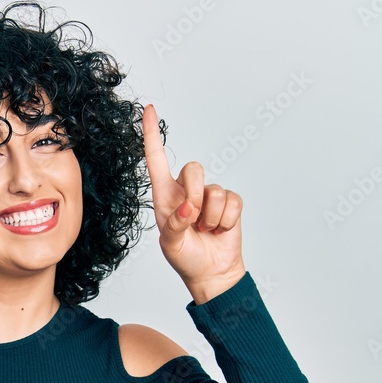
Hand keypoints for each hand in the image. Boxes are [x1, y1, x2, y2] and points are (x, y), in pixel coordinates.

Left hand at [142, 104, 245, 301]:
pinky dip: (226, 221)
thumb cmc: (185, 258)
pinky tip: (220, 230)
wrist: (212, 272)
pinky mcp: (229, 203)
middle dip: (195, 195)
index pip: (156, 159)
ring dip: (211, 217)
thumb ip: (175, 225)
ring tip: (205, 231)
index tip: (149, 109)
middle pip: (194, 168)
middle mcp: (186, 191)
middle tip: (194, 220)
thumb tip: (188, 208)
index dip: (152, 134)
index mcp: (165, 196)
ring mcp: (209, 195)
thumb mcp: (171, 245)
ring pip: (215, 190)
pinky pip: (232, 201)